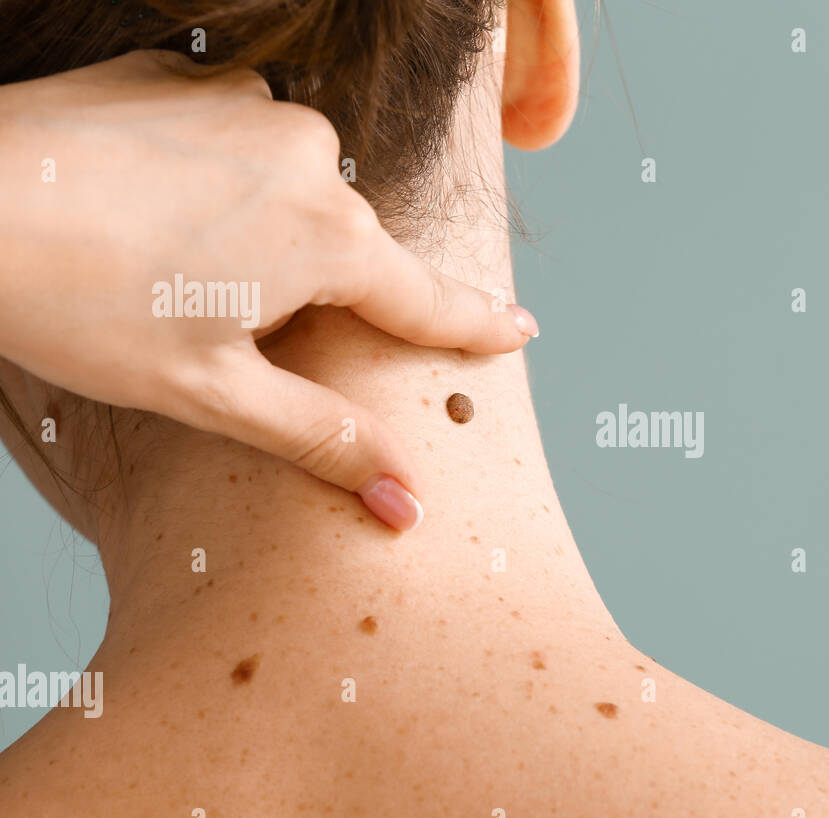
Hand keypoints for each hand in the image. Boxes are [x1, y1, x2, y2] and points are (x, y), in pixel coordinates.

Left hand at [0, 49, 539, 529]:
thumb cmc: (79, 305)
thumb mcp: (213, 393)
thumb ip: (324, 440)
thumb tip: (407, 503)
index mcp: (327, 239)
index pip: (427, 299)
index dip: (477, 325)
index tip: (520, 331)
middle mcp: (309, 156)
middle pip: (348, 244)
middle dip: (315, 287)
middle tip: (228, 318)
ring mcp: (250, 102)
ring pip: (292, 187)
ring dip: (261, 229)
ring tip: (172, 263)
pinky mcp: (191, 75)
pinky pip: (239, 135)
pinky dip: (215, 175)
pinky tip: (151, 206)